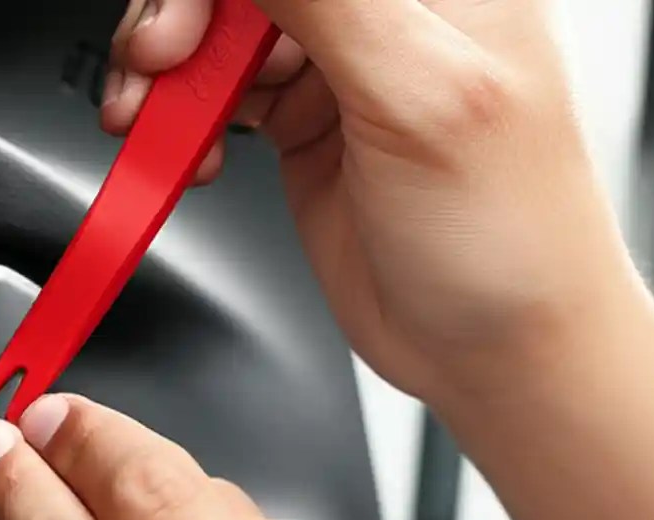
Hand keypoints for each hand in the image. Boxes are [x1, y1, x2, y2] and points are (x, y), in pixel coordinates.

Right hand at [104, 0, 651, 407]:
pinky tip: (189, 150)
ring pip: (220, 29)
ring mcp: (339, 66)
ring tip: (146, 117)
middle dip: (182, 14)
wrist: (491, 350)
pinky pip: (217, 92)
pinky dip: (183, 118)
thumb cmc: (507, 236)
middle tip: (155, 64)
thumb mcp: (420, 93)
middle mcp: (386, 14)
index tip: (186, 20)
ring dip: (168, 72)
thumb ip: (326, 2)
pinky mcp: (301, 122)